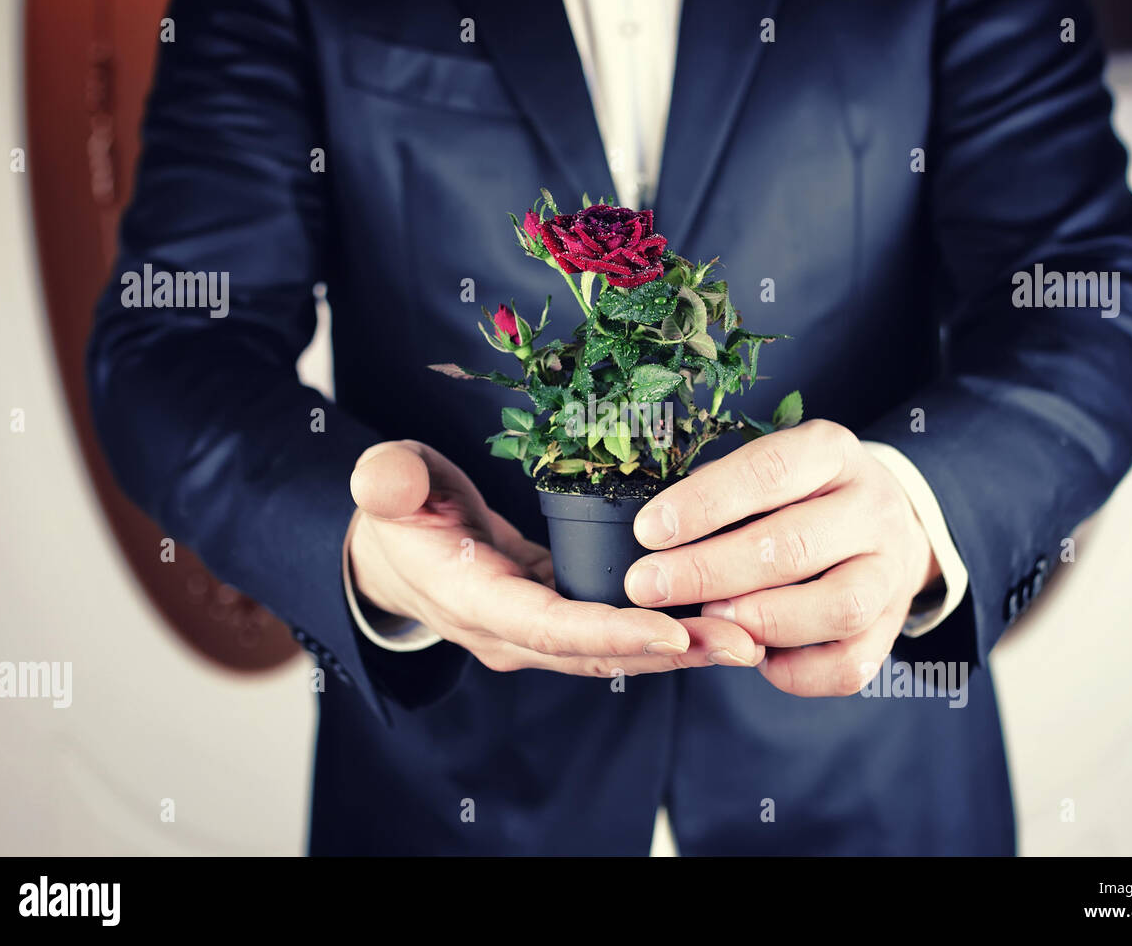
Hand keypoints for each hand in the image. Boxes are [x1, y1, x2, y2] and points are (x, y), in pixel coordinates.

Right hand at [348, 441, 762, 676]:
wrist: (394, 553)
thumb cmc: (399, 509)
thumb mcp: (388, 483)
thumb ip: (387, 480)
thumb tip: (382, 480)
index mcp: (469, 599)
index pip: (546, 626)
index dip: (610, 632)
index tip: (674, 631)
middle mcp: (508, 634)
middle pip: (596, 652)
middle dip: (670, 652)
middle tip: (743, 640)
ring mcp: (535, 637)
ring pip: (614, 652)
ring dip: (681, 652)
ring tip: (748, 639)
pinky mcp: (558, 625)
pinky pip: (615, 637)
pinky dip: (665, 637)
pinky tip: (718, 623)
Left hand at [623, 420, 940, 695]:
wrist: (889, 522)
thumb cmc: (802, 494)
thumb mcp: (771, 467)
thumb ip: (721, 492)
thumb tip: (653, 534)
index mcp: (831, 453)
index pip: (770, 472)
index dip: (705, 503)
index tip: (649, 531)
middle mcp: (871, 508)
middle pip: (795, 545)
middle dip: (710, 571)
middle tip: (649, 586)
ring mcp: (890, 570)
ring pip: (839, 607)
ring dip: (763, 620)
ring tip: (709, 619)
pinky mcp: (892, 626)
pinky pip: (849, 665)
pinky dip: (796, 672)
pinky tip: (753, 655)